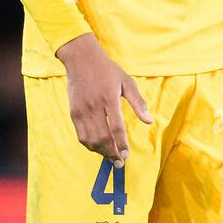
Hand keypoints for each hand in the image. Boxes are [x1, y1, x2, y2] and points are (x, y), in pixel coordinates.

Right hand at [57, 33, 152, 166]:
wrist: (81, 59)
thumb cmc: (107, 70)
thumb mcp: (126, 82)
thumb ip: (138, 102)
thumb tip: (149, 121)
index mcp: (109, 98)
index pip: (116, 128)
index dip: (122, 144)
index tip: (126, 155)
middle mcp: (94, 106)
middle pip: (103, 137)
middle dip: (112, 153)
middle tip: (120, 162)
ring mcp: (82, 111)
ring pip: (90, 139)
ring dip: (101, 152)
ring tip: (111, 157)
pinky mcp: (73, 113)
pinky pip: (81, 135)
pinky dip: (89, 145)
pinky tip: (98, 148)